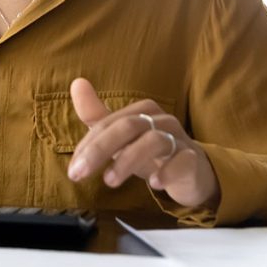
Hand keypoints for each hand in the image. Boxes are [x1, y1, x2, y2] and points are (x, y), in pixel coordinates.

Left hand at [67, 77, 218, 208]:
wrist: (193, 172)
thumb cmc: (152, 153)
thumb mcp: (122, 138)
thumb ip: (97, 116)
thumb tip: (77, 83)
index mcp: (142, 111)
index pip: (108, 123)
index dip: (88, 145)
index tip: (73, 170)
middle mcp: (161, 120)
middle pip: (128, 126)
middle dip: (100, 149)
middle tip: (79, 174)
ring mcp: (179, 139)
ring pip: (153, 141)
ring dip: (127, 161)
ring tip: (109, 181)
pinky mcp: (193, 160)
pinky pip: (182, 160)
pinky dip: (167, 171)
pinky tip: (154, 183)